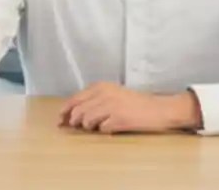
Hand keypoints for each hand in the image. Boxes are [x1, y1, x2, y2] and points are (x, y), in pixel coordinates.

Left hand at [59, 83, 201, 134]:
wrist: (158, 109)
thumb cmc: (134, 103)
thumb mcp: (112, 94)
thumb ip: (93, 101)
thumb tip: (71, 115)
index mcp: (101, 86)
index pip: (75, 99)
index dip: (65, 111)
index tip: (60, 120)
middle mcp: (104, 94)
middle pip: (78, 111)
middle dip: (74, 122)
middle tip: (76, 127)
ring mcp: (112, 106)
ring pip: (87, 121)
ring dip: (90, 127)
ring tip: (101, 125)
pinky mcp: (119, 119)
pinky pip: (102, 129)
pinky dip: (105, 131)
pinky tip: (113, 127)